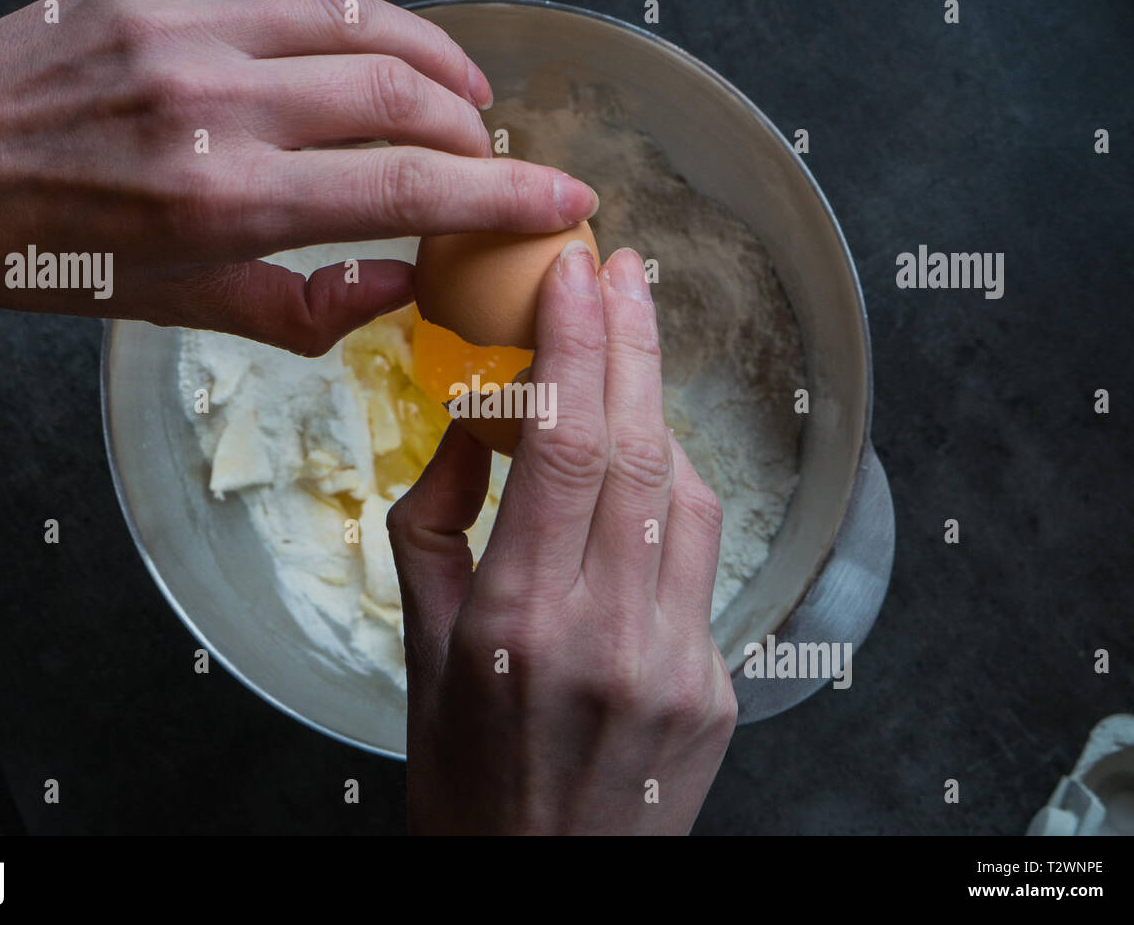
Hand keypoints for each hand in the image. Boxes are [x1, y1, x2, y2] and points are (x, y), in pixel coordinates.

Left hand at [0, 0, 597, 352]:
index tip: (564, 197)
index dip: (503, 193)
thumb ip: (309, 306)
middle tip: (494, 156)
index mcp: (218, 204)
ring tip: (464, 93)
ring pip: (359, 19)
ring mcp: (178, 27)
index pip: (404, 187)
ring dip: (433, 57)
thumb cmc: (49, 259)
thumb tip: (407, 282)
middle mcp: (208, 105)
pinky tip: (380, 47)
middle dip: (474, 127)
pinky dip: (359, 18)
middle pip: (398, 93)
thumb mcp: (183, 312)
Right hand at [388, 244, 736, 834]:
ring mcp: (676, 661)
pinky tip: (647, 467)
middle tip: (624, 270)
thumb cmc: (466, 773)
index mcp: (513, 621)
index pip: (559, 445)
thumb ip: (437, 525)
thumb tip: (477, 428)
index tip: (574, 275)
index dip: (575, 344)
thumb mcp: (416, 648)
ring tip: (631, 349)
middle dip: (633, 341)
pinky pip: (704, 556)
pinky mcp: (717, 682)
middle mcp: (606, 633)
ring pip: (687, 492)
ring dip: (659, 409)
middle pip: (637, 448)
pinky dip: (675, 494)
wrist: (546, 886)